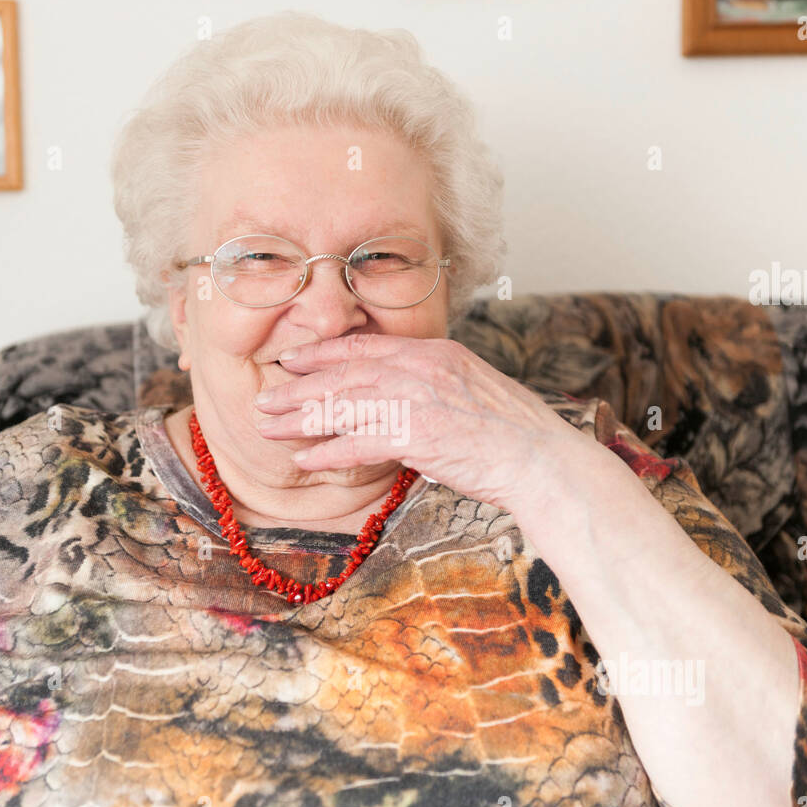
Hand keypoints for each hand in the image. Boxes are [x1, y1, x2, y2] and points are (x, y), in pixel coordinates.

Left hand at [252, 333, 592, 512]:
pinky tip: (304, 458)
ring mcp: (417, 400)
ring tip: (269, 428)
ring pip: (342, 405)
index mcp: (434, 352)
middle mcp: (421, 368)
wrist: (541, 458)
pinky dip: (327, 450)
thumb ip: (434, 382)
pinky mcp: (416, 435)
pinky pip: (357, 442)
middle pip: (344, 374)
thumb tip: (404, 392)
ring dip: (300, 418)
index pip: (365, 347)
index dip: (322, 353)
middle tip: (265, 399)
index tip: (292, 360)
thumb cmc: (512, 432)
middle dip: (298, 388)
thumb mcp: (472, 388)